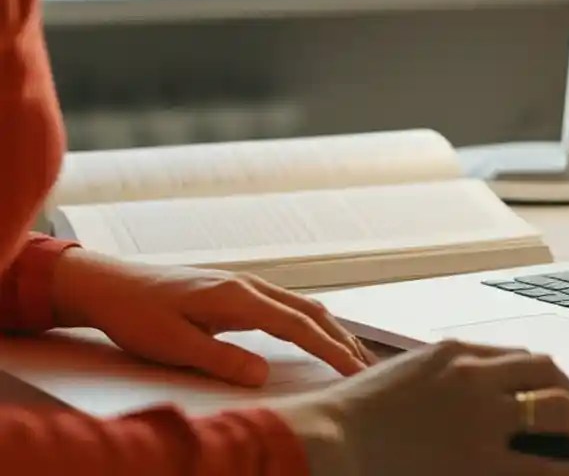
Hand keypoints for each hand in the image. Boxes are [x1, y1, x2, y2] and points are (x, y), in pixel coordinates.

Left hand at [50, 249, 371, 385]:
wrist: (110, 284)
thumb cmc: (137, 314)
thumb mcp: (173, 344)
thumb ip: (220, 359)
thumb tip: (263, 375)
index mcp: (239, 298)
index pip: (300, 327)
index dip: (332, 350)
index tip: (356, 371)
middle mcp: (251, 287)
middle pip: (313, 314)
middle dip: (344, 341)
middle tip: (368, 369)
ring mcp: (246, 287)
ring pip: (304, 308)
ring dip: (332, 331)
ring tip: (354, 355)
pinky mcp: (238, 293)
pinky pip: (288, 307)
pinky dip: (313, 324)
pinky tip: (317, 335)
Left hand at [273, 340, 568, 475]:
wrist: (321, 446)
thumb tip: (527, 467)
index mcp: (484, 465)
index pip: (562, 471)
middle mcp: (483, 415)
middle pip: (563, 410)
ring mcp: (466, 376)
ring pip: (540, 368)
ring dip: (566, 384)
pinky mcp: (445, 352)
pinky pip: (501, 351)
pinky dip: (523, 365)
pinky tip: (523, 374)